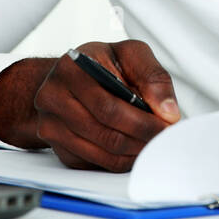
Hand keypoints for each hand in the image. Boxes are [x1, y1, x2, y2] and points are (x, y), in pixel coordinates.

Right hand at [34, 40, 180, 171]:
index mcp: (71, 69)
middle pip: (105, 133)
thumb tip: (167, 111)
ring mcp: (50, 125)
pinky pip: (93, 163)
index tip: (165, 126)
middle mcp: (52, 97)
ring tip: (150, 142)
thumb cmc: (102, 63)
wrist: (72, 76)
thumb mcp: (131, 54)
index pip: (108, 107)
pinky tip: (132, 148)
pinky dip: (118, 161)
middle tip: (162, 137)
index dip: (141, 122)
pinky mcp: (57, 146)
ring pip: (100, 153)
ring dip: (132, 153)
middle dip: (140, 139)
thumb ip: (153, 77)